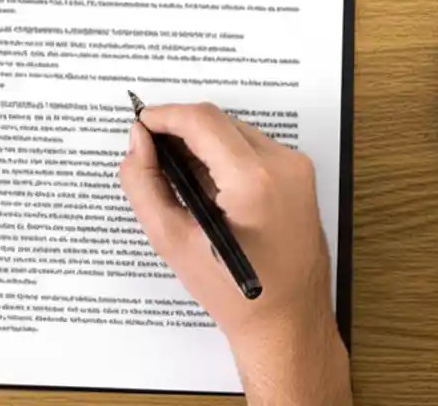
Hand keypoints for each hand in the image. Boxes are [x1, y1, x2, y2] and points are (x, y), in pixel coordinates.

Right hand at [120, 103, 350, 405]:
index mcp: (253, 181)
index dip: (163, 115)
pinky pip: (252, 147)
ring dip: (202, 144)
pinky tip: (208, 188)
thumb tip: (137, 143)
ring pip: (234, 131)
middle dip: (180, 130)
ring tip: (179, 179)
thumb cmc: (236, 293)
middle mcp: (282, 166)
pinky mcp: (300, 175)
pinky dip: (224, 156)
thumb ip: (145, 184)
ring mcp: (296, 168)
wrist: (287, 322)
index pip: (201, 121)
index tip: (140, 123)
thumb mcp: (173, 240)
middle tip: (151, 154)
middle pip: (217, 121)